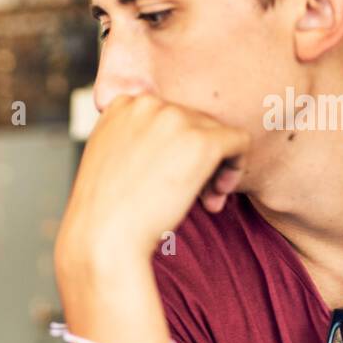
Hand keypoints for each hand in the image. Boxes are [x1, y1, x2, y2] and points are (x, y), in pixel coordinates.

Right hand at [55, 93, 250, 271]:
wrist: (104, 238)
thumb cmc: (104, 212)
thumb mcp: (107, 160)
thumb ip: (131, 138)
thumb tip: (169, 140)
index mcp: (122, 105)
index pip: (167, 115)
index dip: (174, 147)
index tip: (168, 178)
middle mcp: (147, 103)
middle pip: (194, 121)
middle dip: (197, 158)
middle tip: (192, 197)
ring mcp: (174, 119)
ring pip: (217, 132)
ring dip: (215, 166)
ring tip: (204, 199)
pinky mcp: (201, 141)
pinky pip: (239, 141)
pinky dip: (236, 166)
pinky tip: (218, 194)